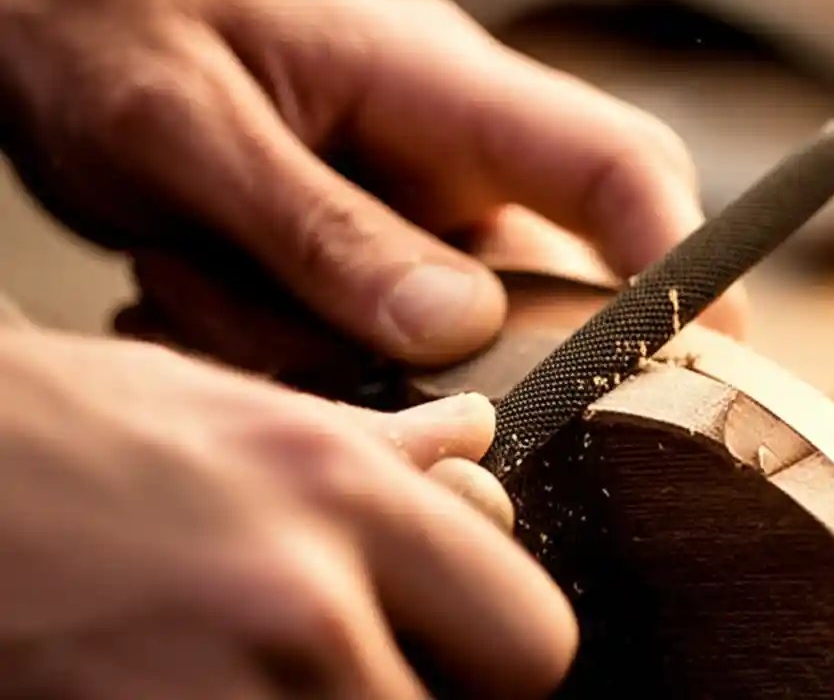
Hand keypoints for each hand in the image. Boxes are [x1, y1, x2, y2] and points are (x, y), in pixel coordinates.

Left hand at [0, 0, 747, 369]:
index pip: (614, 164)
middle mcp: (453, 153)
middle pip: (553, 275)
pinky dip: (292, 348)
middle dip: (480, 351)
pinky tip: (193, 284)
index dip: (684, 256)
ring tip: (195, 273)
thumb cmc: (111, 31)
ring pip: (450, 335)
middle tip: (378, 372)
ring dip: (327, 344)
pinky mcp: (372, 256)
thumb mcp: (191, 129)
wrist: (52, 17)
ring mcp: (416, 209)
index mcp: (440, 86)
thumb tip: (461, 328)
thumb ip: (323, 229)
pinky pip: (377, 345)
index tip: (706, 352)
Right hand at [0, 328, 576, 698]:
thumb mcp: (231, 406)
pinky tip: (190, 689)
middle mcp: (301, 603)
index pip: (533, 641)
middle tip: (362, 669)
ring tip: (260, 674)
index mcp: (341, 497)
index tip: (457, 654)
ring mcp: (217, 695)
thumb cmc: (56, 432)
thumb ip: (377, 447)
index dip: (498, 662)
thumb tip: (474, 441)